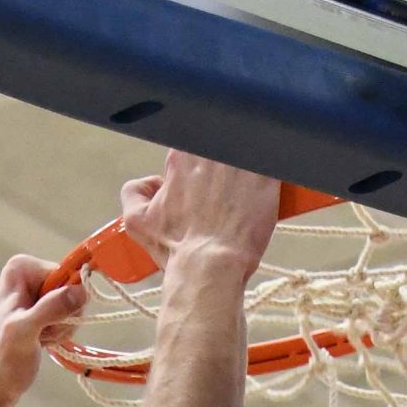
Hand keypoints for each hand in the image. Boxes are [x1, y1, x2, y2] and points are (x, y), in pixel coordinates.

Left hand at [0, 253, 86, 406]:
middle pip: (71, 291)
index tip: (47, 322)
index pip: (68, 276)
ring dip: (60, 329)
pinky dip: (58, 334)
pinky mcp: (40, 309)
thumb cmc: (2, 359)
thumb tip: (81, 291)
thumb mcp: (26, 331)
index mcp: (22, 268)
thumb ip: (51, 308)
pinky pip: (66, 318)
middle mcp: (28, 274)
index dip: (65, 301)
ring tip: (38, 339)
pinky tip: (40, 342)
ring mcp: (35, 292)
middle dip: (63, 318)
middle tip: (41, 334)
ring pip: (72, 307)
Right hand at [116, 151, 279, 279]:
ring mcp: (241, 163)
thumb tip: (149, 183)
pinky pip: (273, 164)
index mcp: (182, 155)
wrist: (210, 268)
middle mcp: (212, 152)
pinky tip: (263, 191)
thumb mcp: (138, 222)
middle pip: (223, 140)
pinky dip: (270, 173)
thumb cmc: (178, 249)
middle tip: (226, 183)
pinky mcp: (267, 179)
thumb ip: (134, 192)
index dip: (200, 157)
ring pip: (248, 149)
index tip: (204, 173)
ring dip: (247, 163)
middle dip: (224, 159)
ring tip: (245, 188)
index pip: (194, 138)